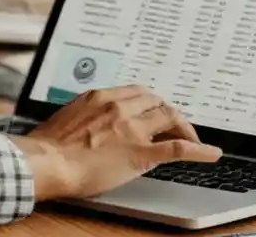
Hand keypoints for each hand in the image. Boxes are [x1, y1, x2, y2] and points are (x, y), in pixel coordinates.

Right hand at [11, 85, 221, 200]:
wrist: (44, 163)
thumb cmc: (49, 147)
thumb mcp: (70, 118)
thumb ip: (90, 114)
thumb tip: (97, 122)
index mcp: (102, 97)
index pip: (139, 93)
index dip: (153, 102)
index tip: (157, 110)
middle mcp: (121, 107)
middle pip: (158, 102)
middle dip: (170, 113)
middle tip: (176, 125)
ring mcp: (133, 129)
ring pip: (170, 117)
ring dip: (184, 127)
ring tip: (192, 138)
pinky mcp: (141, 153)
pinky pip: (178, 147)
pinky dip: (199, 149)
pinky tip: (211, 153)